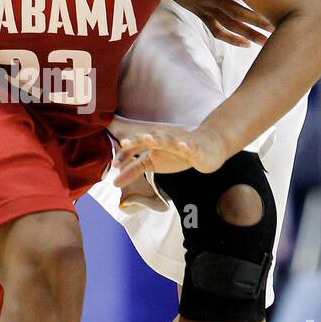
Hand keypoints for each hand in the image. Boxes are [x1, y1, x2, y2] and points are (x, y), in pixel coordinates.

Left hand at [110, 116, 230, 187]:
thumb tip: (114, 182)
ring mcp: (179, 142)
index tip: (115, 165)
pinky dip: (186, 147)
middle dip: (136, 140)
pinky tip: (182, 146)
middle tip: (124, 142)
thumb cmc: (175, 153)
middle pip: (148, 139)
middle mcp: (163, 139)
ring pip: (167, 140)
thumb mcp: (152, 162)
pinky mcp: (194, 148)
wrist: (206, 146)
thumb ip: (133, 170)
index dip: (125, 154)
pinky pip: (190, 148)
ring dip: (158, 139)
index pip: (135, 146)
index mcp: (152, 142)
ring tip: (148, 139)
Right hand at [166, 0, 273, 47]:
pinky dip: (230, 38)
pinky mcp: (201, 14)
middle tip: (277, 27)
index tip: (277, 3)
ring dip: (248, 33)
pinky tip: (245, 44)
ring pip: (231, 24)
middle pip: (239, 11)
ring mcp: (206, 7)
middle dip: (258, 20)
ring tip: (265, 41)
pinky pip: (216, 30)